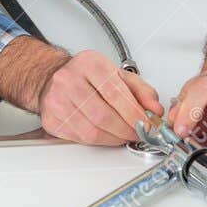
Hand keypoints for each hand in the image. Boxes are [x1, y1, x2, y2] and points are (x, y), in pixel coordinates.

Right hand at [39, 50, 164, 145]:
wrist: (52, 77)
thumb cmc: (86, 76)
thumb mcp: (117, 74)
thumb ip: (141, 90)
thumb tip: (155, 109)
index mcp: (89, 64)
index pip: (115, 94)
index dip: (134, 114)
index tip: (147, 124)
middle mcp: (69, 80)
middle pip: (104, 115)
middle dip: (127, 129)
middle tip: (139, 133)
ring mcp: (57, 101)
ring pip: (92, 131)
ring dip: (115, 138)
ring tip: (125, 135)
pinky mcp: (52, 120)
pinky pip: (81, 138)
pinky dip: (100, 141)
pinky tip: (108, 135)